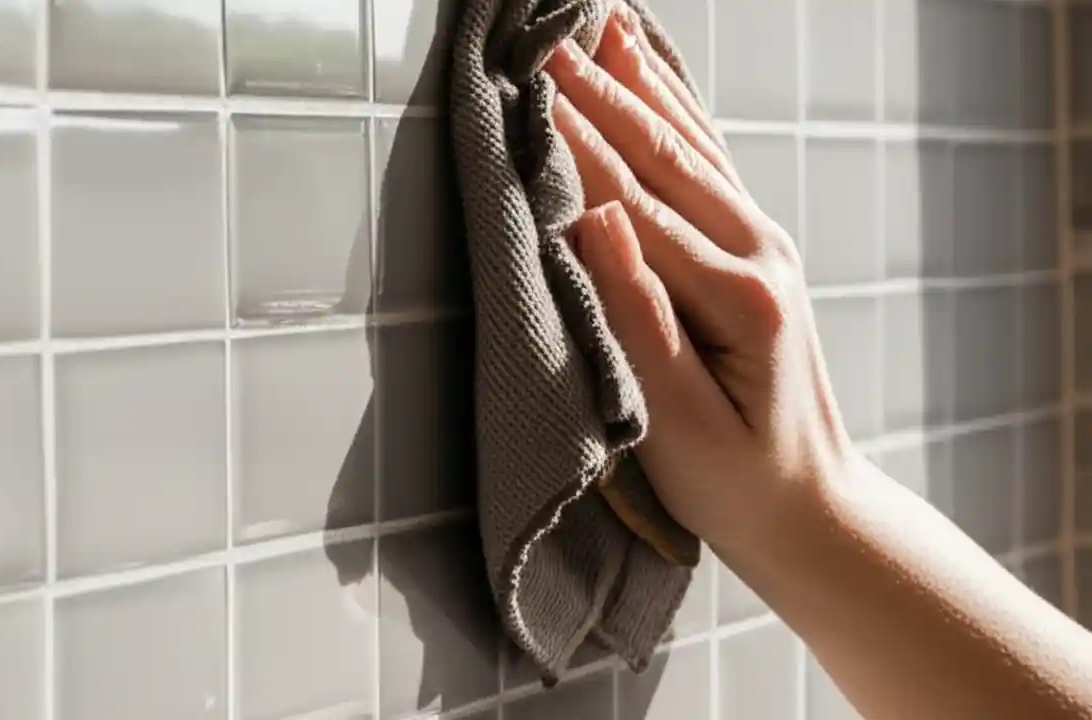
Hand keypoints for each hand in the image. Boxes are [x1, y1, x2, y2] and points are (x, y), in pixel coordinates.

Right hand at [547, 9, 855, 550]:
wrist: (810, 506)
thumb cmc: (736, 481)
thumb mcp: (680, 424)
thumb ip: (641, 320)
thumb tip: (599, 221)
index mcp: (738, 296)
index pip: (634, 203)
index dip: (577, 143)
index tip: (527, 87)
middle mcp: (759, 252)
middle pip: (664, 156)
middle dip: (600, 93)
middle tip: (544, 38)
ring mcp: (764, 245)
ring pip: (691, 145)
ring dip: (639, 85)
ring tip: (599, 27)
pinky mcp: (757, 250)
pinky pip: (712, 163)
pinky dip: (678, 111)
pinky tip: (653, 79)